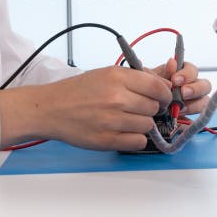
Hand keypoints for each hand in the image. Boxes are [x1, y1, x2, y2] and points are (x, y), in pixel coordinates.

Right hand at [0, 66, 171, 151]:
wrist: (51, 108)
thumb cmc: (79, 91)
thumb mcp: (107, 73)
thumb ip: (136, 78)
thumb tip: (165, 85)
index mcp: (118, 77)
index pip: (158, 87)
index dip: (165, 94)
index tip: (162, 98)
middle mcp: (117, 98)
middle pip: (154, 107)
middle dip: (151, 109)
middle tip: (139, 109)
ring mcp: (112, 120)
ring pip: (147, 125)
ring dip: (142, 124)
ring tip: (127, 120)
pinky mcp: (107, 140)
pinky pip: (138, 142)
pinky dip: (135, 139)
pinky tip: (124, 132)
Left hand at [151, 59, 211, 115]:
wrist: (141, 106)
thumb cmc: (147, 89)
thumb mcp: (150, 79)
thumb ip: (163, 71)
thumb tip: (172, 62)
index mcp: (182, 73)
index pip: (192, 70)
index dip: (187, 75)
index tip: (175, 80)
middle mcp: (191, 86)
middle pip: (205, 85)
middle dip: (195, 89)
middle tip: (183, 94)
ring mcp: (193, 102)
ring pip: (204, 101)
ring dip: (194, 105)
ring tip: (179, 109)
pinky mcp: (190, 116)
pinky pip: (198, 117)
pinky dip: (190, 117)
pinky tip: (179, 117)